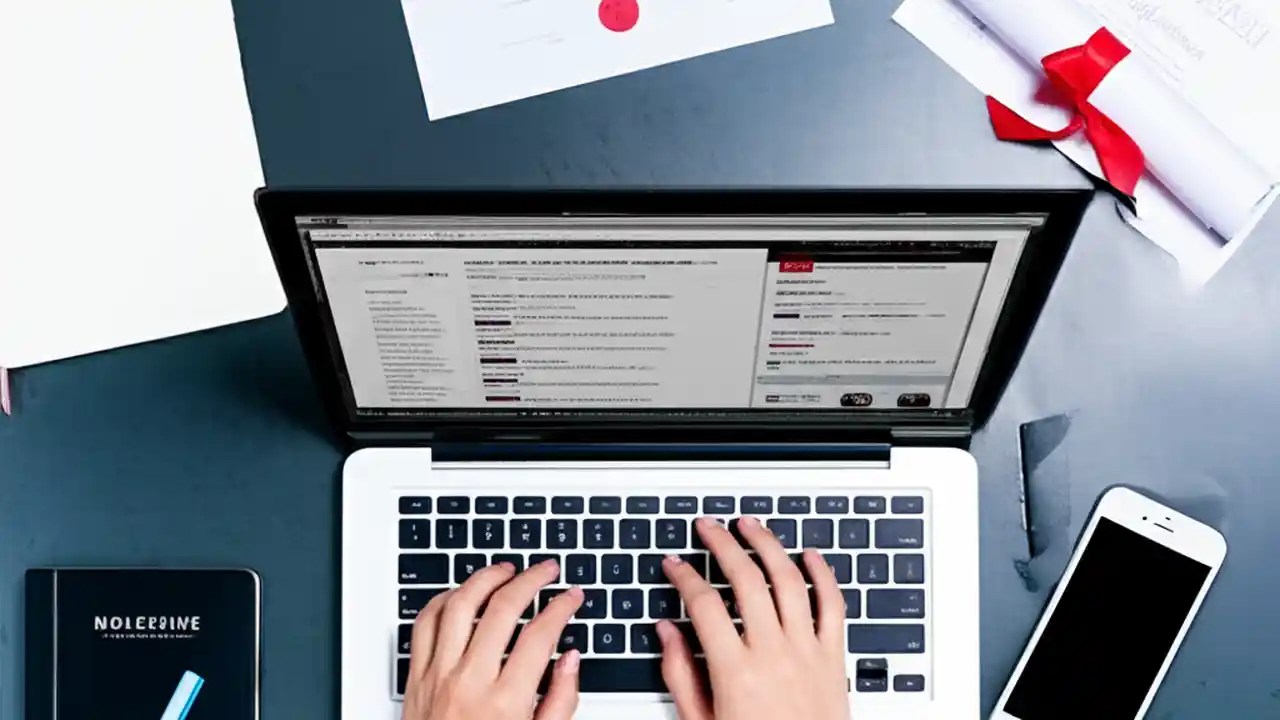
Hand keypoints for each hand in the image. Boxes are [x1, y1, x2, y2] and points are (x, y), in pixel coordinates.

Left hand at [402, 559, 583, 719]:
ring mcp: (438, 676)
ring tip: (506, 569)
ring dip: (485, 578)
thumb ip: (560, 701)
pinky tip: (463, 594)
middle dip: (531, 580)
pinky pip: (425, 623)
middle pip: (502, 609)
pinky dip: (444, 600)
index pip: (540, 635)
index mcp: (505, 703)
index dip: (562, 607)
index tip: (572, 596)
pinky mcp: (416, 678)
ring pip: (460, 605)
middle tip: (546, 570)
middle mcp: (469, 683)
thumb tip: (570, 659)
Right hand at [659, 517, 850, 719]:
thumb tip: (666, 632)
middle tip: (708, 527)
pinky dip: (823, 574)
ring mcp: (808, 652)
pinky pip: (833, 605)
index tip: (675, 564)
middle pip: (746, 579)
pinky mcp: (834, 658)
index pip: (703, 604)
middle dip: (723, 544)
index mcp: (736, 672)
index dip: (685, 576)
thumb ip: (681, 674)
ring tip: (750, 525)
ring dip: (768, 545)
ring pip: (789, 580)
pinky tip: (809, 555)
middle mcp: (774, 654)